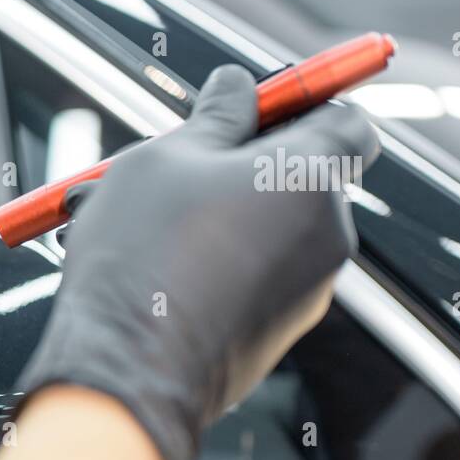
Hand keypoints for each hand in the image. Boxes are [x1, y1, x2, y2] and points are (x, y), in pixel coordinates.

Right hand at [17, 64, 380, 459]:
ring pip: (253, 230)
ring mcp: (303, 295)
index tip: (252, 105)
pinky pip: (241, 278)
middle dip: (224, 166)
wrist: (127, 372)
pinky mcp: (271, 337)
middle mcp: (325, 238)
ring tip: (114, 222)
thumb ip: (214, 117)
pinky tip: (132, 269)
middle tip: (160, 166)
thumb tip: (237, 87)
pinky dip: (198, 265)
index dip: (301, 105)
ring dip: (196, 217)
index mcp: (312, 179)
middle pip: (289, 177)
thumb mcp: (164, 159)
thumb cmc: (145, 257)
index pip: (346, 120)